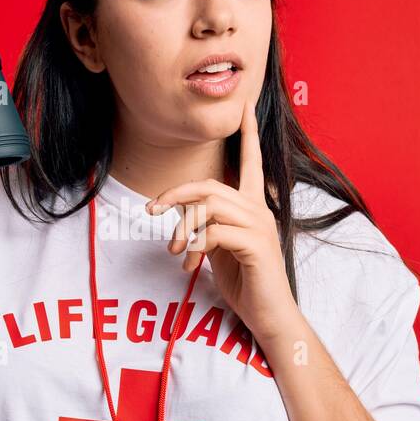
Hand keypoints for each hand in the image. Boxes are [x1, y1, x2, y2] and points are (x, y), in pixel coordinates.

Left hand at [146, 98, 299, 343]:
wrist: (269, 315)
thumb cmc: (245, 282)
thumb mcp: (220, 248)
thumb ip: (208, 224)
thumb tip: (184, 211)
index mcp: (252, 207)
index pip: (251, 162)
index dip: (248, 134)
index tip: (245, 105)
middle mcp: (259, 210)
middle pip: (210, 186)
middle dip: (175, 194)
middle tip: (151, 209)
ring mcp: (259, 227)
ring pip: (210, 206)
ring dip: (182, 226)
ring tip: (172, 250)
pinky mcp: (256, 246)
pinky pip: (215, 232)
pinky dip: (194, 246)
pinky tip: (190, 263)